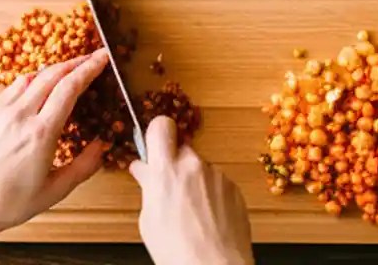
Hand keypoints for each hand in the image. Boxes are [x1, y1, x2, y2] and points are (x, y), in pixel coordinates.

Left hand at [0, 50, 110, 237]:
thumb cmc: (9, 202)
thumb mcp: (55, 190)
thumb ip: (85, 166)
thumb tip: (102, 145)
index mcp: (40, 134)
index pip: (69, 88)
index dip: (88, 69)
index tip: (102, 58)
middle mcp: (18, 117)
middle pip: (51, 75)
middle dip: (75, 63)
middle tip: (90, 58)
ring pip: (29, 78)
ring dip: (51, 72)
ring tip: (65, 73)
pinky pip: (10, 91)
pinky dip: (28, 87)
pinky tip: (35, 94)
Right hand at [130, 117, 253, 264]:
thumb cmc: (177, 250)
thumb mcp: (149, 219)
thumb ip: (148, 187)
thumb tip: (144, 171)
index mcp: (166, 170)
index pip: (161, 126)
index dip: (158, 133)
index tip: (155, 146)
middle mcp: (193, 166)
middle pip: (182, 150)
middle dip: (175, 165)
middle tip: (170, 188)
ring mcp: (217, 175)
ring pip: (201, 169)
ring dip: (195, 183)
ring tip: (191, 214)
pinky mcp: (233, 187)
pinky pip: (217, 184)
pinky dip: (212, 196)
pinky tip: (207, 219)